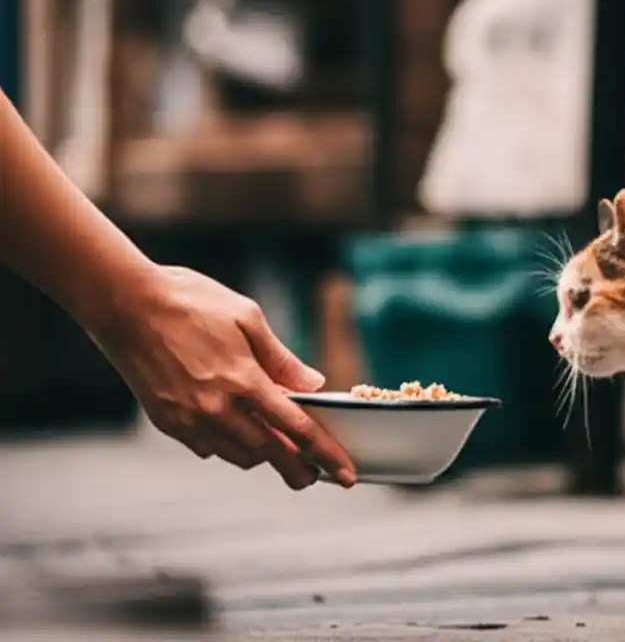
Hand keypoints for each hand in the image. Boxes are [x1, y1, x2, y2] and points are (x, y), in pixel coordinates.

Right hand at [88, 265, 356, 488]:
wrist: (125, 304)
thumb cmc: (190, 301)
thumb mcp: (248, 318)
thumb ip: (282, 359)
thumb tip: (314, 386)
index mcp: (245, 381)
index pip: (297, 430)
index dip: (326, 456)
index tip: (346, 476)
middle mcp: (217, 409)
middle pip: (269, 454)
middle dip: (297, 469)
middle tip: (315, 476)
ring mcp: (189, 420)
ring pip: (238, 455)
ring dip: (262, 456)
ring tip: (279, 448)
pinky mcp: (167, 422)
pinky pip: (207, 447)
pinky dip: (228, 445)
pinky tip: (235, 429)